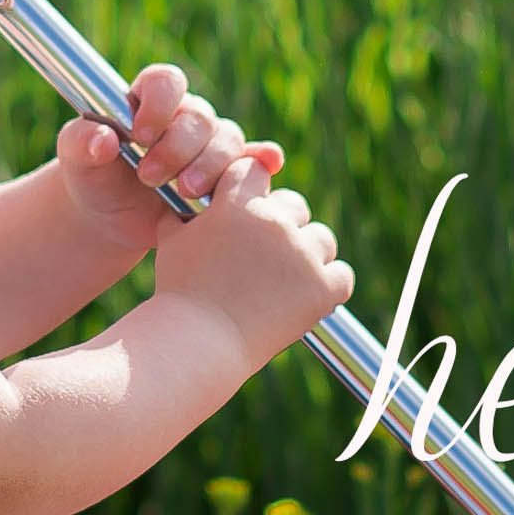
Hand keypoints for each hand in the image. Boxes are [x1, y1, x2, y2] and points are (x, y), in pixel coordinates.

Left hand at [60, 63, 270, 246]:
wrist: (108, 219)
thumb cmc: (91, 177)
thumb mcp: (75, 159)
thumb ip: (80, 142)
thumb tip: (104, 139)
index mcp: (148, 99)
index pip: (166, 81)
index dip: (160, 103)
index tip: (139, 134)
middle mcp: (183, 117)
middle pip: (200, 117)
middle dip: (177, 148)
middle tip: (148, 177)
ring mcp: (207, 146)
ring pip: (228, 140)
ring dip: (208, 166)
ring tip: (182, 192)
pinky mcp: (223, 176)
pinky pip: (251, 163)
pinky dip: (262, 161)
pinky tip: (268, 163)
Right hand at [147, 153, 349, 361]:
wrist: (198, 342)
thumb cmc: (180, 293)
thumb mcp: (171, 242)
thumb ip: (182, 214)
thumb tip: (184, 206)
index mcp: (238, 203)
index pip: (256, 172)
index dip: (250, 190)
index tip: (247, 209)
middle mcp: (275, 222)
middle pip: (293, 205)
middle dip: (281, 225)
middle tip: (264, 254)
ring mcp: (302, 255)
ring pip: (321, 239)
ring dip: (308, 254)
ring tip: (286, 277)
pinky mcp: (322, 288)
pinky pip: (341, 275)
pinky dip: (328, 285)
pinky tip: (309, 293)